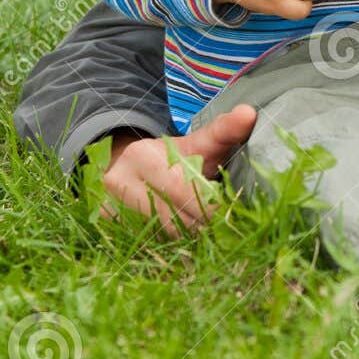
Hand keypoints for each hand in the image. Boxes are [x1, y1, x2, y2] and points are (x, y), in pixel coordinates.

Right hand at [99, 104, 256, 237]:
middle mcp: (119, 184)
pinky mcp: (110, 228)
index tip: (227, 210)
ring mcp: (109, 208)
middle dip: (200, 223)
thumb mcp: (197, 142)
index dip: (208, 204)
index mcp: (141, 157)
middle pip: (170, 218)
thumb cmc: (171, 157)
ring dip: (188, 237)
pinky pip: (149, 244)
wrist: (127, 168)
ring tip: (207, 231)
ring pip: (161, 235)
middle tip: (221, 225)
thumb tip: (249, 113)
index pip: (180, 190)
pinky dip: (172, 245)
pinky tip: (186, 240)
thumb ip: (224, 130)